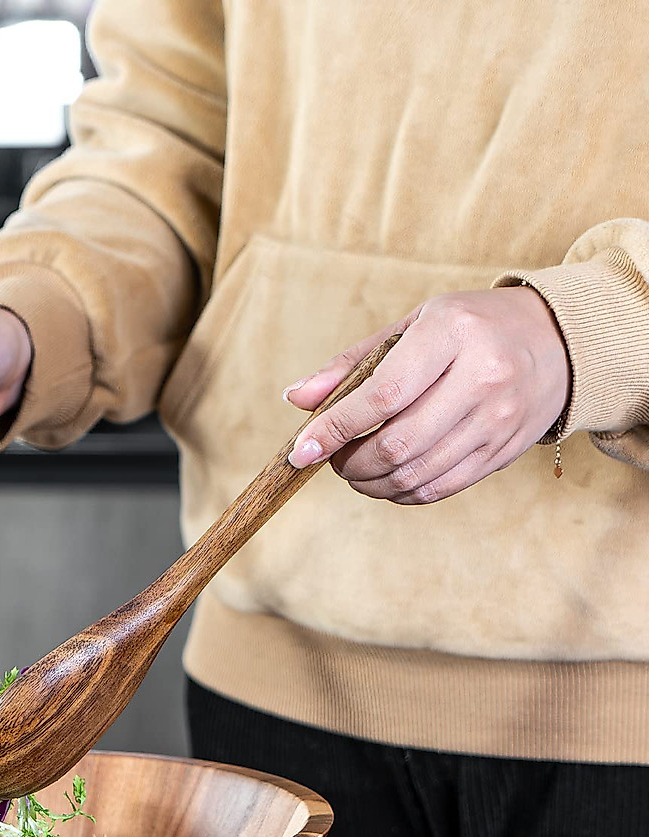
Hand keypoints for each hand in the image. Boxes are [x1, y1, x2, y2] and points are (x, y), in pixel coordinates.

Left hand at [283, 288, 569, 502]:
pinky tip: (387, 481)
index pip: (382, 395)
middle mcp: (482, 377)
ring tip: (355, 471)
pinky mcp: (505, 451)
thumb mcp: (413, 326)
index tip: (302, 450)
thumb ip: (352, 363)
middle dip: (350, 464)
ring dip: (371, 484)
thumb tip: (296, 399)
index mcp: (452, 334)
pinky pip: (440, 488)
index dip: (335, 429)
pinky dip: (402, 493)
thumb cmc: (468, 329)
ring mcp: (498, 419)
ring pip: (416, 474)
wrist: (557, 341)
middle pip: (398, 444)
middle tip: (333, 460)